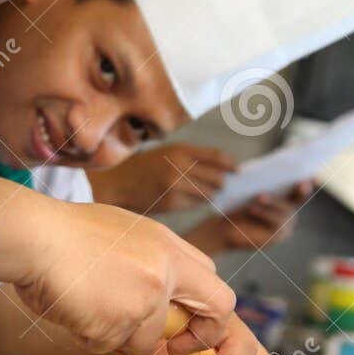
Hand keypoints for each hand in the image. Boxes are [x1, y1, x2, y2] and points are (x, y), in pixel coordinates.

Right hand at [15, 199, 243, 354]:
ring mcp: (145, 297)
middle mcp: (165, 270)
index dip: (206, 314)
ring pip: (145, 341)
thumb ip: (147, 268)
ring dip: (114, 336)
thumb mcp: (121, 235)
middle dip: (200, 340)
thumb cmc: (64, 234)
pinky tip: (72, 309)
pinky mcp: (119, 322)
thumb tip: (156, 317)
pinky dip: (88, 336)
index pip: (214, 284)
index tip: (183, 326)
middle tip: (168, 354)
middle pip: (218, 311)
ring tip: (84, 306)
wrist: (34, 236)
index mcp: (167, 246)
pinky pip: (108, 346)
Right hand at [93, 144, 238, 214]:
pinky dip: (197, 203)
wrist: (115, 183)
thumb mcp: (165, 153)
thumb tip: (221, 170)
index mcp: (179, 150)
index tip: (238, 169)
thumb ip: (190, 158)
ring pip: (208, 193)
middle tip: (223, 185)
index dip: (230, 164)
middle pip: (216, 177)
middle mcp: (179, 167)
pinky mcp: (171, 203)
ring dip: (211, 194)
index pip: (216, 156)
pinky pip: (194, 204)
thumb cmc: (142, 167)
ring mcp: (175, 186)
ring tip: (207, 193)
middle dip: (222, 183)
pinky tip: (192, 200)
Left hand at [189, 182, 311, 255]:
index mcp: (286, 196)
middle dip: (301, 190)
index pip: (300, 186)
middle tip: (302, 183)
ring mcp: (287, 224)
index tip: (314, 175)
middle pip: (297, 198)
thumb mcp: (251, 187)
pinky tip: (253, 210)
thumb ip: (265, 178)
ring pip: (284, 210)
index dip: (308, 180)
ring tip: (259, 196)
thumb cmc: (237, 203)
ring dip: (272, 203)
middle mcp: (290, 210)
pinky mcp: (278, 236)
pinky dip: (263, 214)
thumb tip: (276, 163)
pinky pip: (274, 223)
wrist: (225, 226)